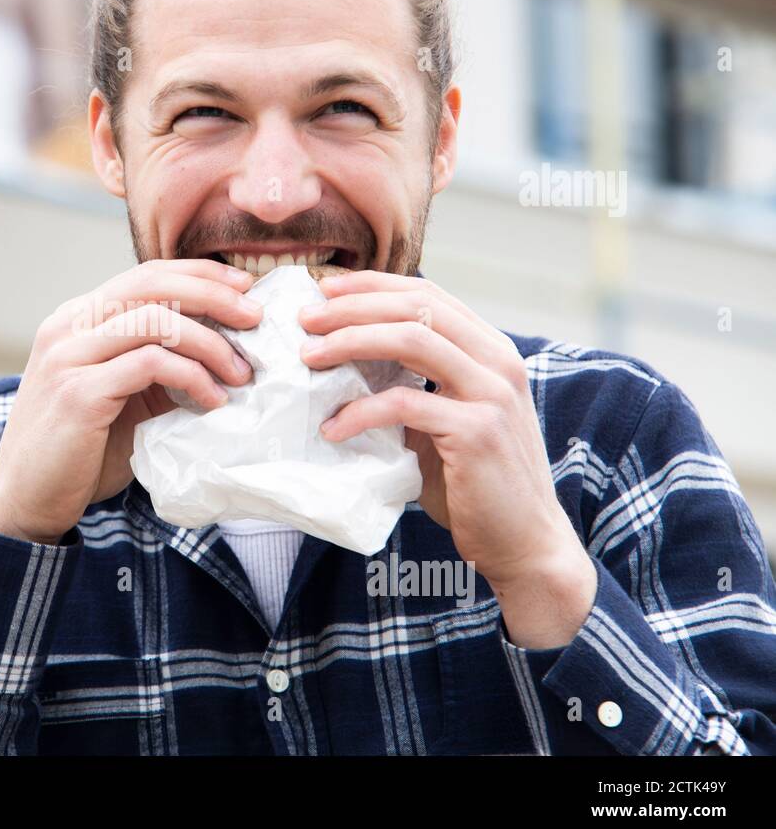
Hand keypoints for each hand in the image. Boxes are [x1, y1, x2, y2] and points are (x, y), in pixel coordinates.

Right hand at [0, 259, 260, 543]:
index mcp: (76, 319)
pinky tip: (213, 402)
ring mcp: (68, 357)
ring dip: (211, 343)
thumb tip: (227, 350)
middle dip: (214, 295)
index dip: (199, 274)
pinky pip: (149, 364)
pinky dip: (192, 377)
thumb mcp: (122, 396)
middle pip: (152, 284)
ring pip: (156, 321)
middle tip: (256, 318)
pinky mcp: (78, 392)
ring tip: (241, 374)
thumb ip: (156, 365)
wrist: (26, 499)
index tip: (245, 287)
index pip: (146, 275)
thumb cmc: (79, 451)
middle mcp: (67, 326)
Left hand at [298, 270, 594, 643]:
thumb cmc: (473, 484)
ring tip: (308, 357)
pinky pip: (404, 404)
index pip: (427, 294)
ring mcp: (491, 394)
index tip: (324, 288)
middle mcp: (498, 361)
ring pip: (411, 339)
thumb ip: (411, 387)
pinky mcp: (476, 431)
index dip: (372, 285)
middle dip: (353, 305)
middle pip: (417, 306)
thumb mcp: (442, 421)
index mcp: (491, 350)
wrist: (523, 542)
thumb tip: (343, 364)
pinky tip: (332, 428)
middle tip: (304, 318)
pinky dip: (360, 411)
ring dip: (351, 341)